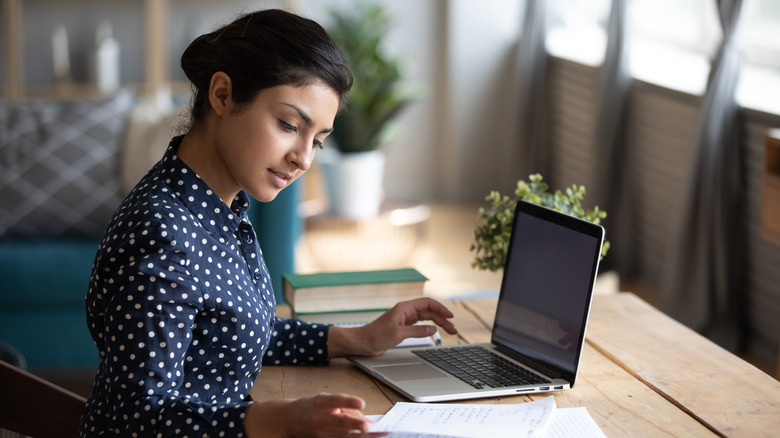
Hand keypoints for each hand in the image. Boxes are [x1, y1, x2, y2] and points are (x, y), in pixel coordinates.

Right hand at [245, 393, 387, 437]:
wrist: (286, 420)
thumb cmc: (310, 408)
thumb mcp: (325, 401)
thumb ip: (347, 408)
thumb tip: (369, 421)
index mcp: (320, 403)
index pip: (335, 400)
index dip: (348, 401)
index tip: (361, 403)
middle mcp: (319, 418)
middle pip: (339, 422)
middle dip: (354, 425)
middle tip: (368, 426)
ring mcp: (319, 433)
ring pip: (341, 437)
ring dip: (358, 437)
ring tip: (375, 436)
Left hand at [329, 297, 457, 356]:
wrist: (362, 343)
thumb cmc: (375, 336)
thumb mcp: (398, 334)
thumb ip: (417, 331)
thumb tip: (433, 329)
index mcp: (404, 308)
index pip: (427, 304)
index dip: (440, 308)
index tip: (450, 316)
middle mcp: (405, 312)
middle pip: (429, 311)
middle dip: (442, 318)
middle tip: (453, 329)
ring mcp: (404, 320)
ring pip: (426, 318)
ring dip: (438, 324)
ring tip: (449, 331)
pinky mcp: (402, 328)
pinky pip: (420, 325)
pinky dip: (429, 328)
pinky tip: (435, 332)